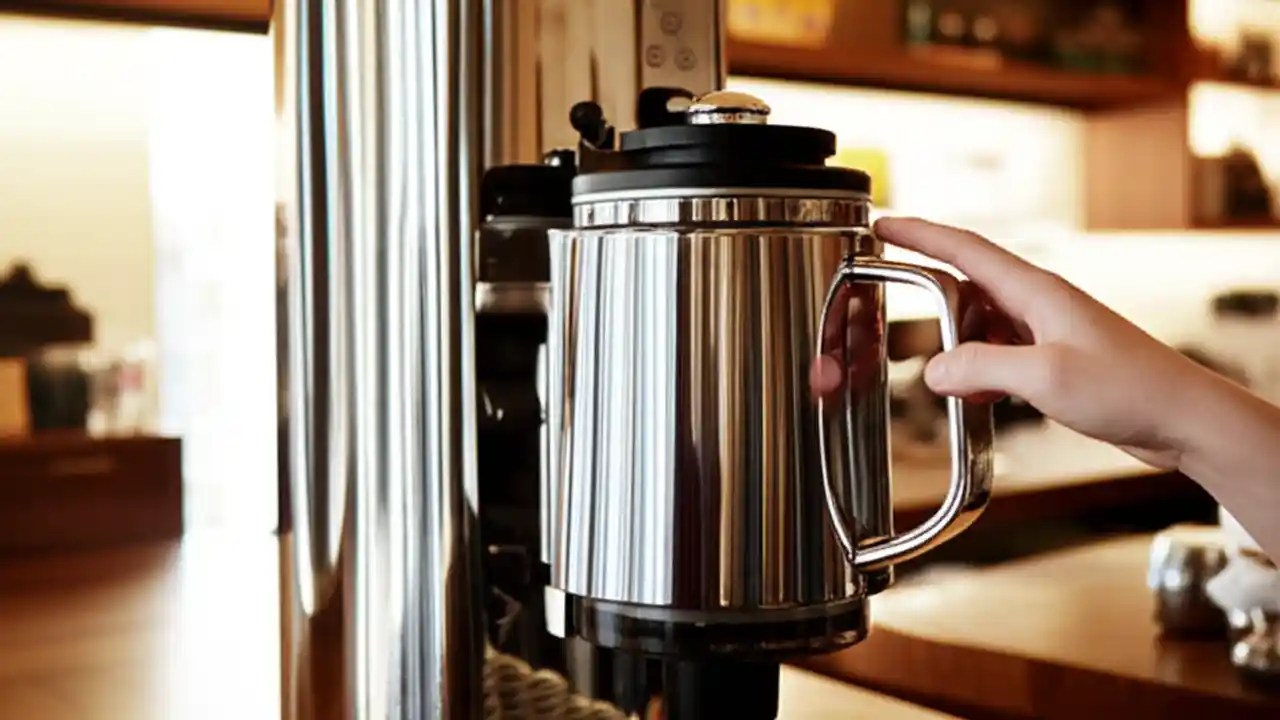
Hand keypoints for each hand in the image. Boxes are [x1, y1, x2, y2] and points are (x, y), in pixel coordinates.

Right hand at [872, 217, 1209, 469]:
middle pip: (966, 291)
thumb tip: (935, 370)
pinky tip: (982, 398)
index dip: (919, 234)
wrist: (1183, 419)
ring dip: (959, 351)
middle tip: (906, 330)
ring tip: (952, 380)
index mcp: (1036, 292)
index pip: (964, 249)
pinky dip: (981, 375)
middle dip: (932, 309)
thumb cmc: (1132, 388)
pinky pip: (1000, 357)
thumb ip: (980, 368)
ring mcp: (1046, 333)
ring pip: (980, 328)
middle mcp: (1039, 305)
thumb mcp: (1044, 377)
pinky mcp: (1053, 362)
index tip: (884, 225)